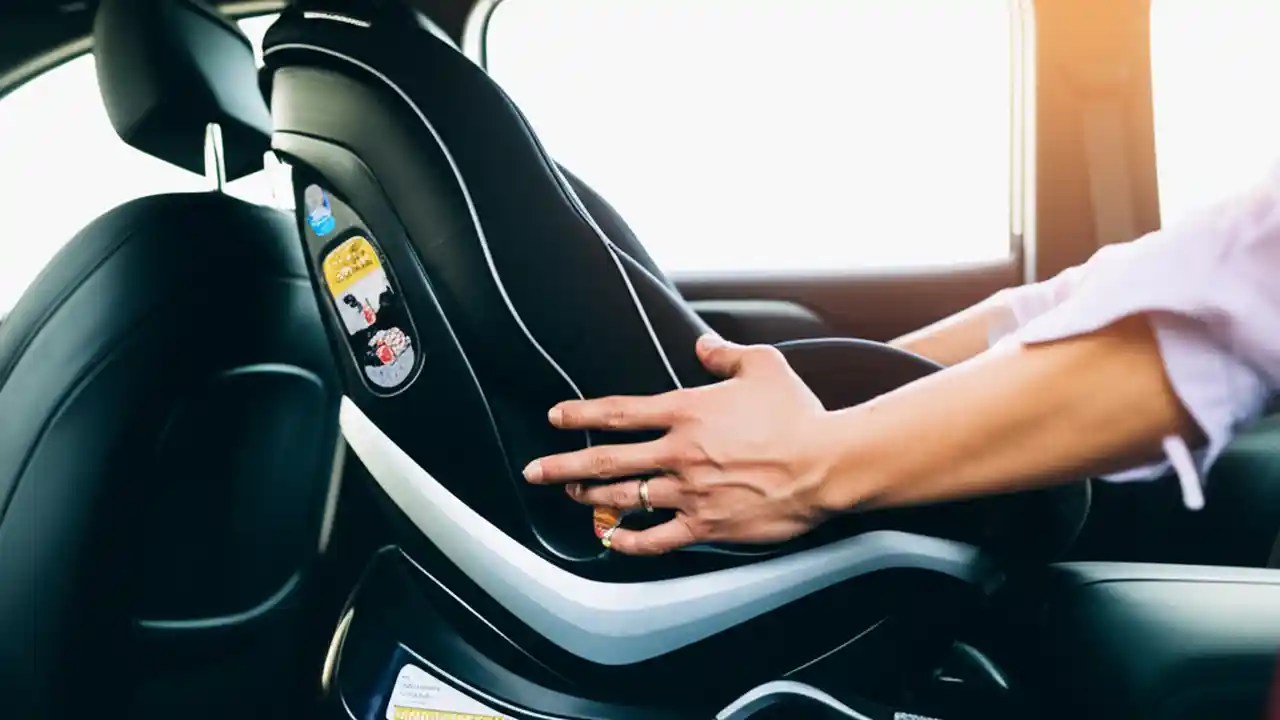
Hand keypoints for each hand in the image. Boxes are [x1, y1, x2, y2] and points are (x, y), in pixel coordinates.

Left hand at [523, 335, 838, 554]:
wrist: (827, 463)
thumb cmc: (798, 414)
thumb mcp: (763, 366)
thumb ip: (725, 353)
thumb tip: (702, 346)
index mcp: (687, 411)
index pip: (620, 412)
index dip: (581, 413)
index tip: (555, 416)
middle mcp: (680, 452)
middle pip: (607, 460)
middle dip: (564, 465)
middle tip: (535, 471)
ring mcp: (690, 492)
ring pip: (626, 498)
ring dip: (593, 497)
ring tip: (573, 495)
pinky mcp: (707, 524)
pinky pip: (658, 538)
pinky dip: (632, 541)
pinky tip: (614, 540)